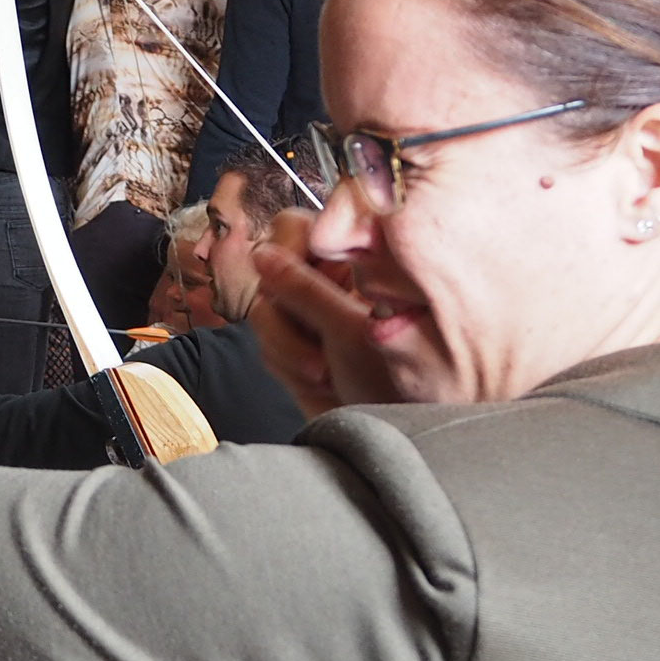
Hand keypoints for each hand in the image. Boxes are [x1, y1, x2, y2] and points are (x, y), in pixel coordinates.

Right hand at [246, 219, 390, 413]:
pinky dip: (286, 366)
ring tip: (325, 375)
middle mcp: (328, 279)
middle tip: (317, 354)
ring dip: (287, 349)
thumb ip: (304, 289)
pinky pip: (266, 344)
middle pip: (271, 272)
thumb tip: (263, 255)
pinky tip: (319, 383)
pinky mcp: (295, 343)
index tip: (284, 283)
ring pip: (264, 311)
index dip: (286, 257)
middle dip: (286, 321)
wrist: (395, 431)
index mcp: (351, 258)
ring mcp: (309, 312)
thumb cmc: (396, 383)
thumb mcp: (348, 332)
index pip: (293, 230)